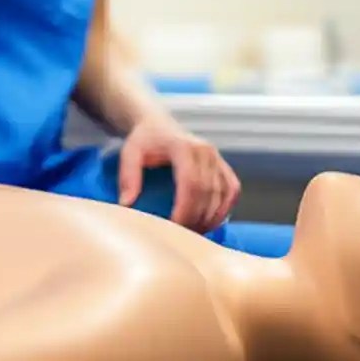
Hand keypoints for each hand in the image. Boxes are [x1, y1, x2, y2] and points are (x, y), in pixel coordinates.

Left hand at [118, 119, 240, 233]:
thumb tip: (128, 204)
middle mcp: (206, 151)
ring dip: (211, 217)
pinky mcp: (223, 166)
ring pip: (223, 194)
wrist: (158, 125)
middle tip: (182, 235)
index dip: (185, 209)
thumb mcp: (130, 153)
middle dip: (197, 218)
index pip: (191, 184)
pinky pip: (232, 190)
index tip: (174, 227)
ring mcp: (217, 158)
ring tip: (193, 233)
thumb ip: (128, 177)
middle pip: (208, 192)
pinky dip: (224, 209)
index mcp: (184, 147)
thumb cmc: (144, 140)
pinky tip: (209, 222)